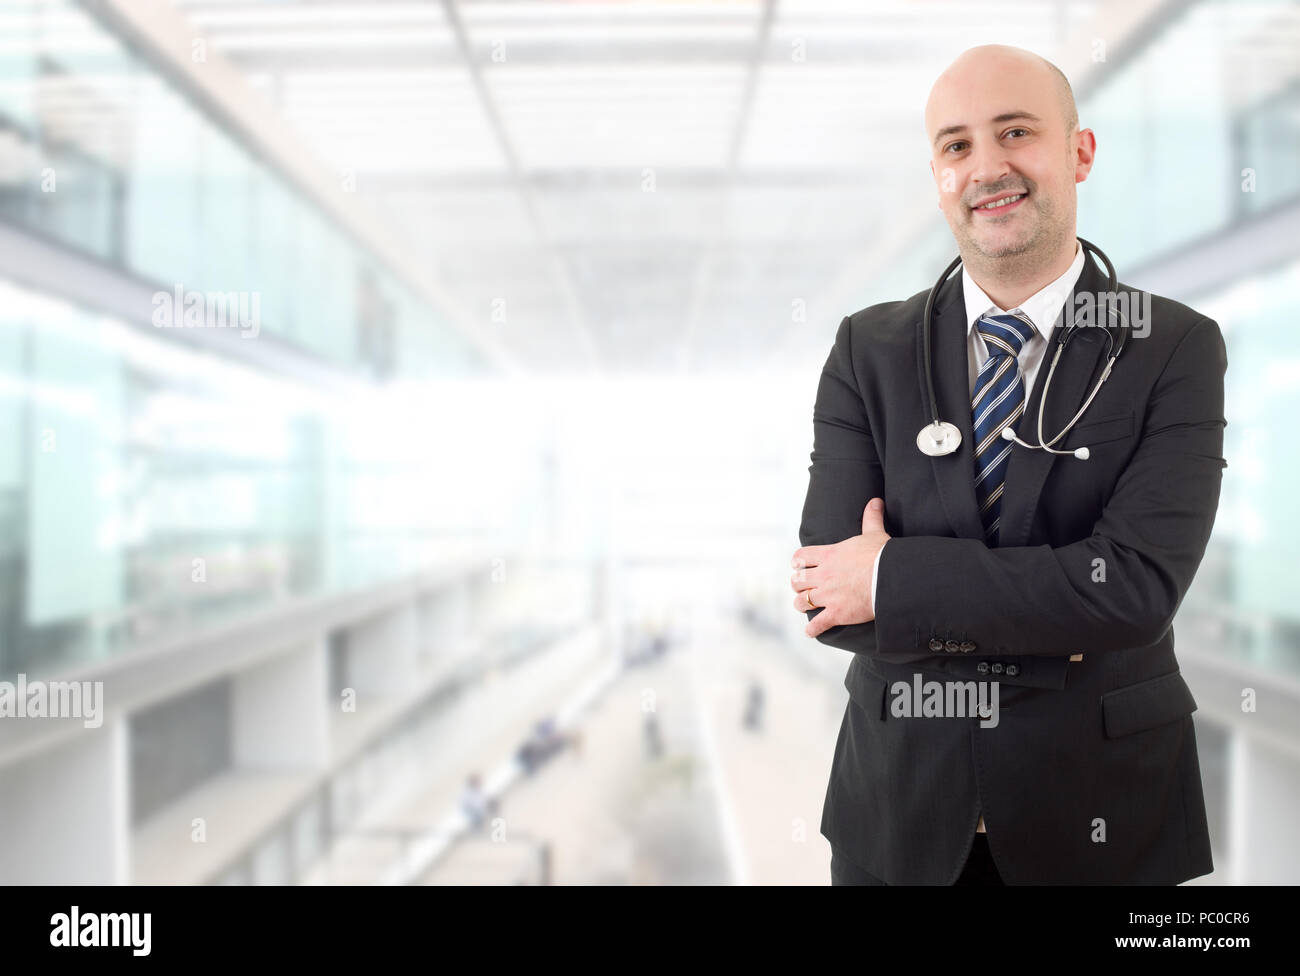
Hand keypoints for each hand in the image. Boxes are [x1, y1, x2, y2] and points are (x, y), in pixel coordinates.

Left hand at [790, 498, 890, 637]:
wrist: (890, 579)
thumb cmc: (882, 556)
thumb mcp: (875, 533)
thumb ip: (871, 517)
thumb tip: (876, 501)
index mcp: (829, 555)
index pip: (801, 556)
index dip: (797, 562)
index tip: (797, 565)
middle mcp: (822, 575)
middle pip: (797, 580)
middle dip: (798, 584)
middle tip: (801, 586)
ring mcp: (827, 595)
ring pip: (801, 601)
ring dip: (801, 604)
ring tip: (803, 605)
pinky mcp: (836, 613)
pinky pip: (817, 625)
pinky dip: (812, 630)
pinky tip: (811, 631)